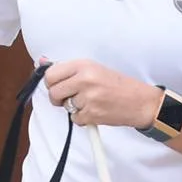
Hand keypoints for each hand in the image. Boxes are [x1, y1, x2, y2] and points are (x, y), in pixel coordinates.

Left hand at [43, 57, 163, 127]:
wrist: (141, 101)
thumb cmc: (117, 84)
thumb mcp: (94, 68)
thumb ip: (68, 68)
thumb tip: (41, 62)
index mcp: (83, 65)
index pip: (51, 74)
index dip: (51, 83)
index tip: (56, 86)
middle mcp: (84, 79)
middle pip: (54, 92)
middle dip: (58, 98)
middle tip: (68, 98)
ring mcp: (88, 98)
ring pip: (65, 106)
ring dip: (73, 108)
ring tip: (89, 102)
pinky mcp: (93, 114)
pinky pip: (75, 119)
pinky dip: (82, 118)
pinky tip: (95, 111)